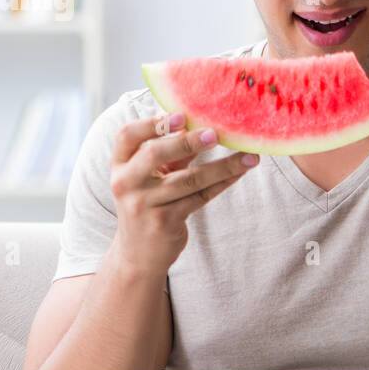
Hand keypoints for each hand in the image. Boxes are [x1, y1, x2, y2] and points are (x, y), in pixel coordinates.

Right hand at [110, 112, 259, 275]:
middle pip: (155, 154)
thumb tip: (201, 123)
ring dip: (222, 166)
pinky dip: (222, 183)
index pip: (127, 135)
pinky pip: (200, 197)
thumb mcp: (151, 176)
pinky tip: (240, 172)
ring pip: (188, 179)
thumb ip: (170, 152)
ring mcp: (143, 204)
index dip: (151, 123)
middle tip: (216, 134)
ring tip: (248, 156)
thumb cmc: (149, 204)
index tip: (180, 115)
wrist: (139, 254)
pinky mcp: (164, 222)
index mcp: (120, 165)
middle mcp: (126, 183)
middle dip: (188, 142)